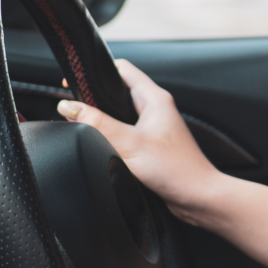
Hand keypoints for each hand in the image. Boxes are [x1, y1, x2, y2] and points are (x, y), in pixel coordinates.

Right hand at [57, 59, 222, 220]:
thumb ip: (98, 124)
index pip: (122, 70)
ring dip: (103, 120)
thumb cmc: (177, 170)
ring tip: (86, 127)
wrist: (198, 197)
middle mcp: (156, 110)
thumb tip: (69, 107)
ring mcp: (154, 128)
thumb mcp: (130, 144)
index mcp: (155, 99)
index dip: (96, 71)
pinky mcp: (152, 146)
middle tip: (74, 106)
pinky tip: (102, 147)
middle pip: (118, 93)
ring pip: (120, 115)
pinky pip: (125, 134)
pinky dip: (111, 137)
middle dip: (95, 98)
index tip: (74, 79)